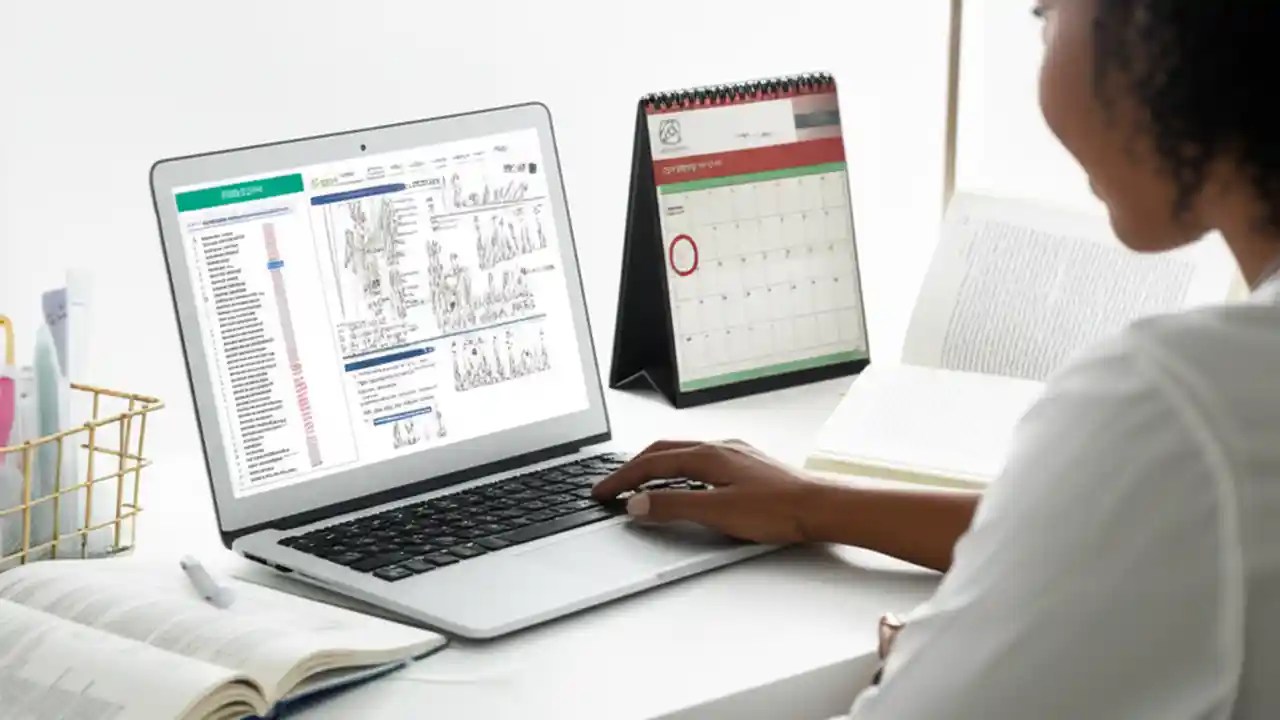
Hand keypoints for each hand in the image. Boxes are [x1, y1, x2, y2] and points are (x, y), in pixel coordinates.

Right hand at [590, 440, 823, 543]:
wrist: (822, 507)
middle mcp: (719, 448)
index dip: (622, 479)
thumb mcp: (717, 512)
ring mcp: (734, 455)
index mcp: (707, 455)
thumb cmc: (778, 509)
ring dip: (655, 468)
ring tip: (638, 484)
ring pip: (682, 456)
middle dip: (633, 468)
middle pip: (663, 452)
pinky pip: (700, 463)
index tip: (601, 492)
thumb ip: (674, 507)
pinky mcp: (747, 467)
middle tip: (611, 486)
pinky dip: (678, 473)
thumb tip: (638, 504)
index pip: (651, 463)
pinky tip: (683, 486)